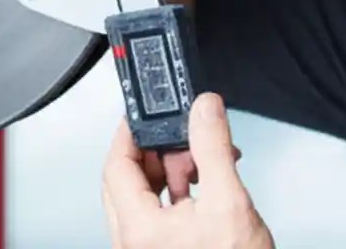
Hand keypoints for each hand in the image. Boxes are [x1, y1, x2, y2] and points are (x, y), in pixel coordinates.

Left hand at [102, 93, 274, 248]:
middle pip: (127, 180)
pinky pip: (158, 216)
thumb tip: (204, 110)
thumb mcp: (230, 202)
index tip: (143, 113)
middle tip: (182, 137)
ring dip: (171, 173)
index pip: (116, 165)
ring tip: (203, 164)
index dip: (130, 132)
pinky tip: (205, 189)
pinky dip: (178, 195)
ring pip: (143, 198)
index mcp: (138, 229)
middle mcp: (133, 242)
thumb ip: (213, 149)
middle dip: (158, 153)